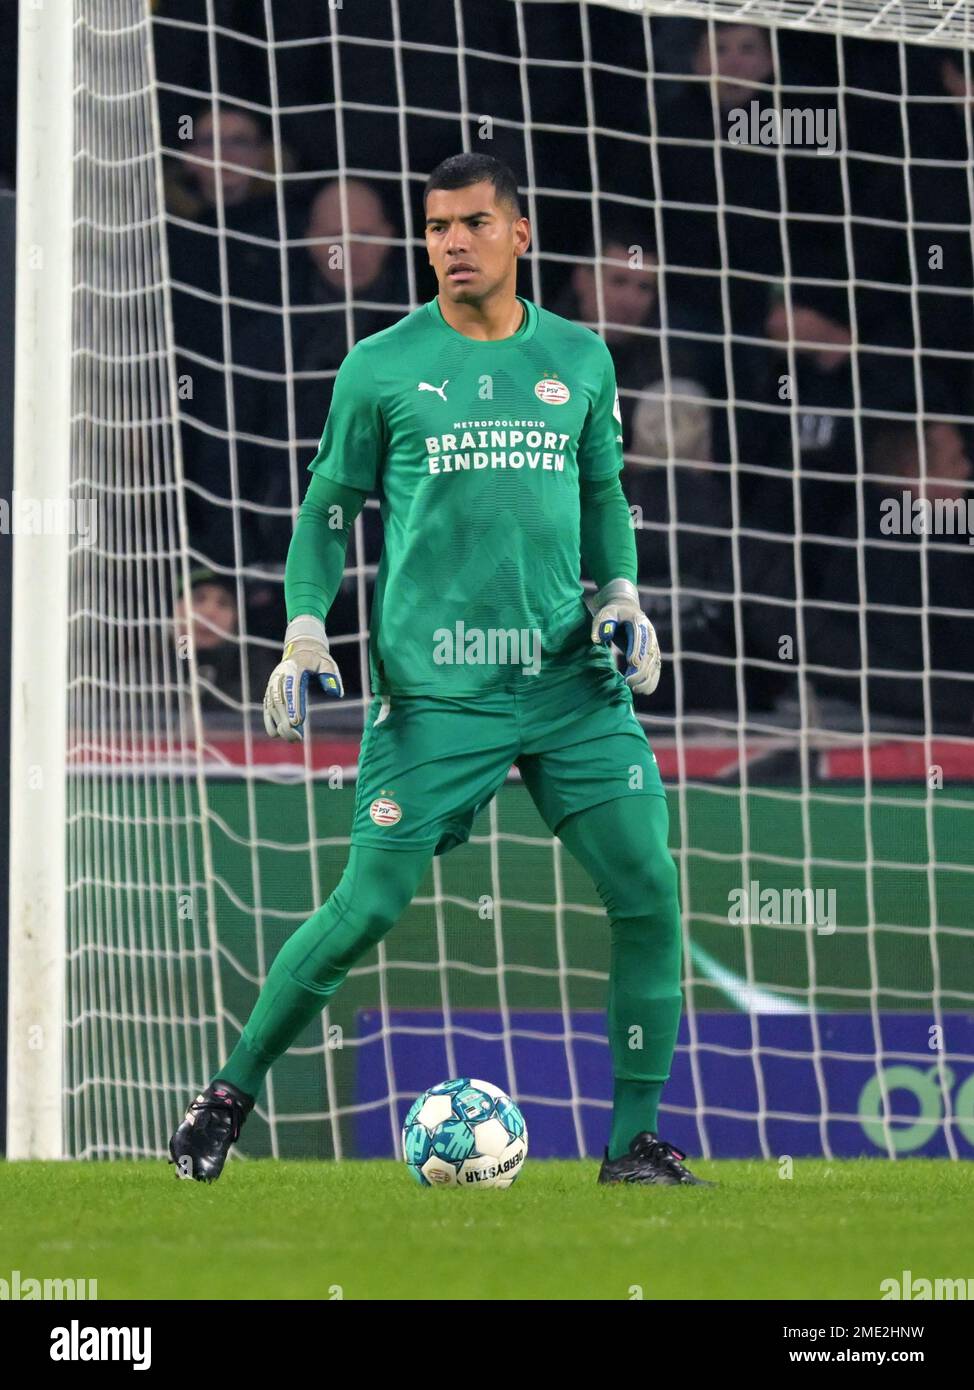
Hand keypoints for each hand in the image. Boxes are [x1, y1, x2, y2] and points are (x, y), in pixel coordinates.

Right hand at [262, 615, 342, 740]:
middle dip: (286, 721)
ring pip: (271, 707)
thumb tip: (335, 692)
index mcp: (294, 668)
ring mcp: (272, 684)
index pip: (292, 688)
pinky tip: (277, 734)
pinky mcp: (270, 691)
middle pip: (280, 701)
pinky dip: (270, 721)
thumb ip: (331, 675)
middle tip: (297, 738)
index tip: (297, 722)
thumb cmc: (316, 659)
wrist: (300, 649)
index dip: (293, 706)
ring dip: (279, 724)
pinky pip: (267, 707)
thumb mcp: (327, 662)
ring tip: (292, 739)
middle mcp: (279, 676)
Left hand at [591, 578, 661, 695]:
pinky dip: (652, 680)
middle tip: (628, 682)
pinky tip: (643, 691)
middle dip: (641, 670)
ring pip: (655, 664)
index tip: (631, 665)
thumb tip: (599, 638)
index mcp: (640, 622)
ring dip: (647, 678)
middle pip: (650, 654)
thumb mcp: (605, 612)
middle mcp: (650, 633)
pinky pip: (656, 668)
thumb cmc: (612, 612)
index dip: (637, 651)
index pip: (641, 638)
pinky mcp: (652, 654)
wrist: (625, 608)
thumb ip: (602, 623)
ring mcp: (653, 644)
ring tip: (635, 690)